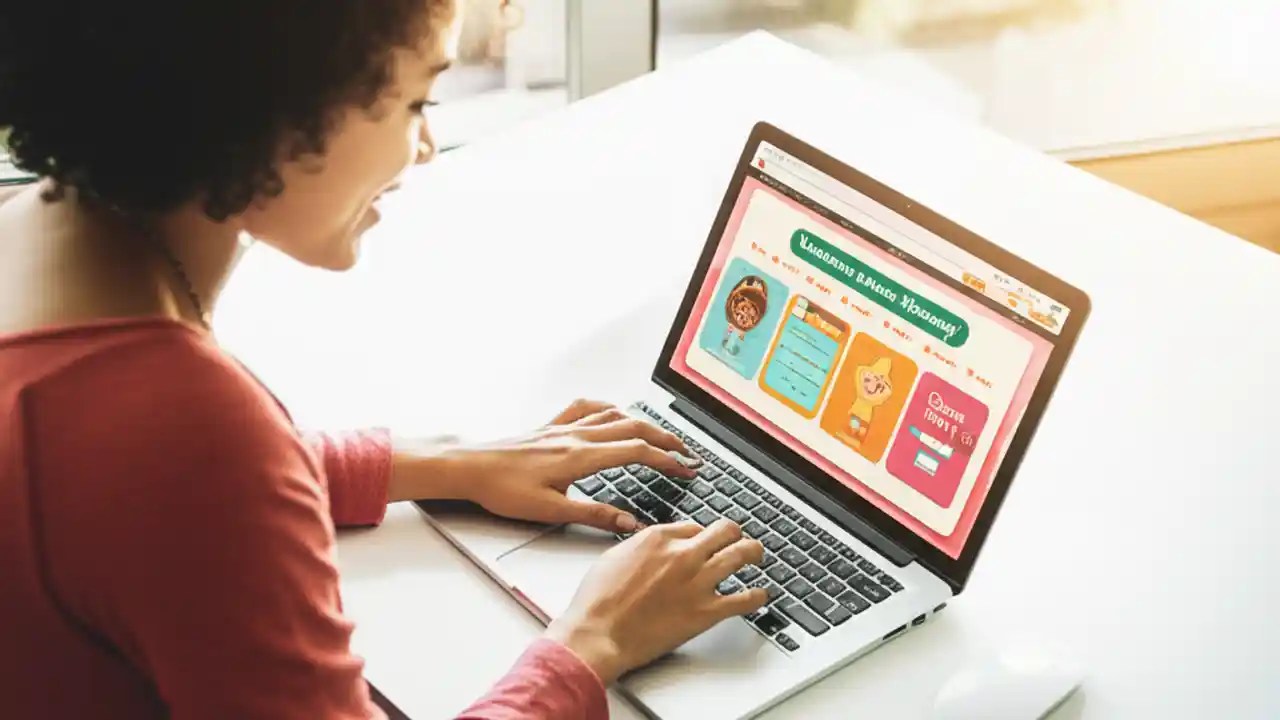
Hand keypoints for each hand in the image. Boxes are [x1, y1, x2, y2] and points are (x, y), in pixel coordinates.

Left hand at [392, 399, 701, 531]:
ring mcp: (563, 427)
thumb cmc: (502, 490)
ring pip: (613, 416)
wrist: (469, 466)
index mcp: (580, 457)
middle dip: (665, 438)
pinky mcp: (549, 426)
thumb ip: (594, 516)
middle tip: (686, 451)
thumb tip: (629, 524)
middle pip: (633, 428)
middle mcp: (575, 436)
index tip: (687, 468)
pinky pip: (585, 408)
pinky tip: (613, 411)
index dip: (667, 459)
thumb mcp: (551, 511)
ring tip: (659, 434)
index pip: (637, 452)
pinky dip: (607, 408)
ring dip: (642, 423)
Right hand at [545, 519, 767, 683]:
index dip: (702, 534)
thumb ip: (641, 546)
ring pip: (742, 554)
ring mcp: (697, 581)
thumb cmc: (597, 601)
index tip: (704, 542)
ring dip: (754, 553)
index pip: (694, 526)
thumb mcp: (614, 556)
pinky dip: (757, 596)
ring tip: (757, 556)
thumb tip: (654, 546)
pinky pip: (744, 598)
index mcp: (657, 538)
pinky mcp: (706, 612)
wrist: (598, 634)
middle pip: (724, 530)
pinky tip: (760, 595)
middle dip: (733, 533)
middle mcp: (682, 554)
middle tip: (739, 540)